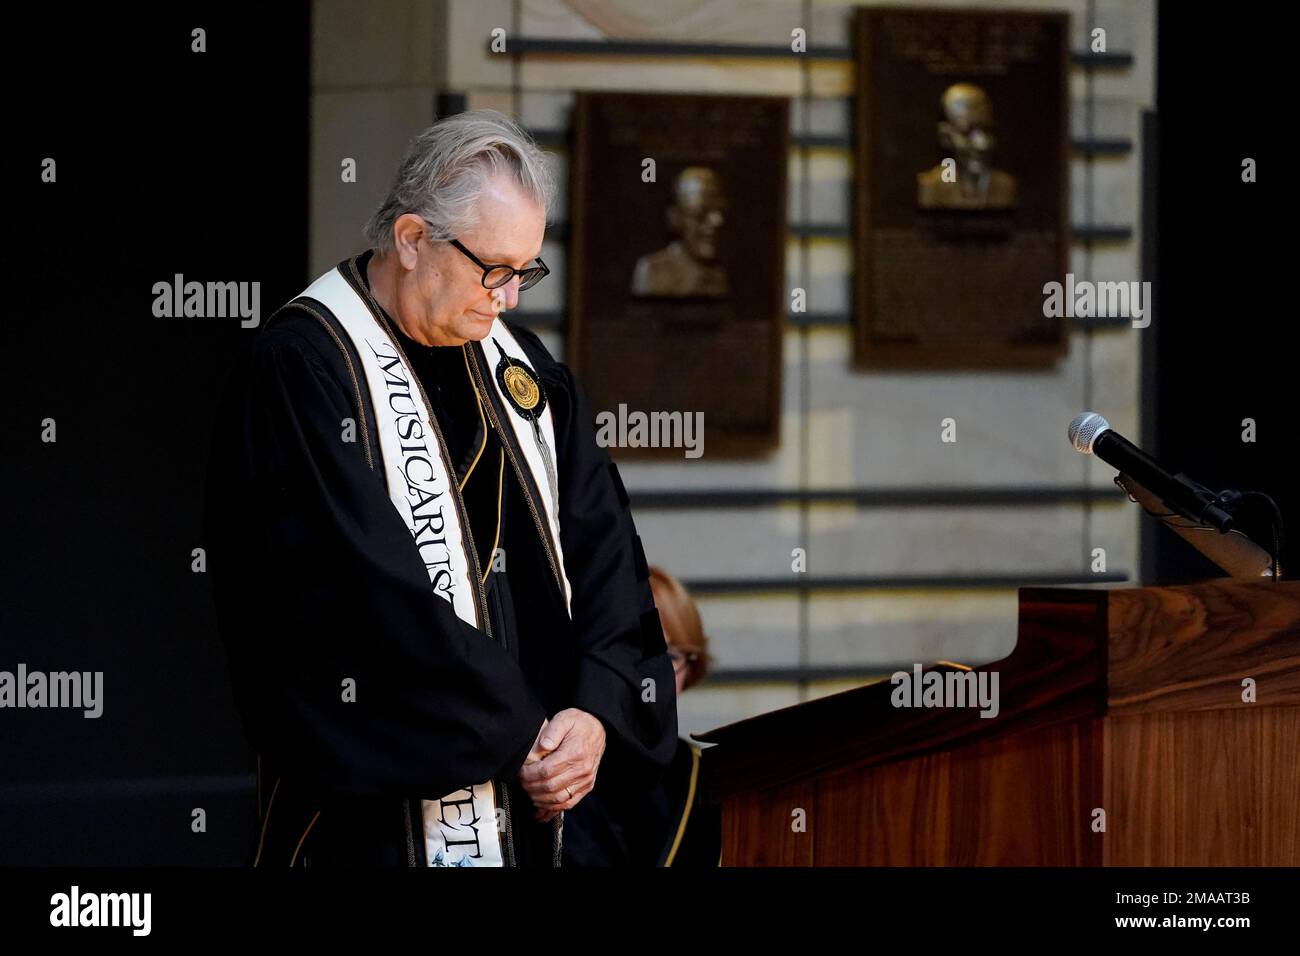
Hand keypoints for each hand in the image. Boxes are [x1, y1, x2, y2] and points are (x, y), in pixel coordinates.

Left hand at [516, 708, 605, 822]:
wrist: (598, 728)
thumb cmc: (579, 723)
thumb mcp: (564, 719)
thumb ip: (552, 731)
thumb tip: (542, 746)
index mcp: (575, 753)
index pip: (546, 771)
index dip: (529, 774)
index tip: (520, 772)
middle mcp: (582, 770)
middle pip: (550, 787)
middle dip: (530, 787)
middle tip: (521, 782)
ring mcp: (585, 780)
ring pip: (558, 799)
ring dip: (540, 800)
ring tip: (528, 793)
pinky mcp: (587, 787)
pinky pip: (569, 804)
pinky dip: (553, 809)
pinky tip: (541, 811)